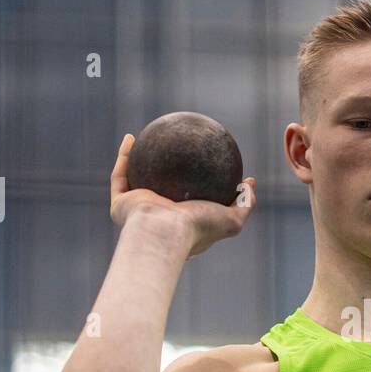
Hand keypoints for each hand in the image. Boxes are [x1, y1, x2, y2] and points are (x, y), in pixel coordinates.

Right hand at [108, 132, 256, 256]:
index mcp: (182, 226)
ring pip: (136, 180)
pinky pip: (120, 175)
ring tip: (147, 136)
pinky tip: (131, 137)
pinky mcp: (121, 205)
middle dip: (166, 171)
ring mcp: (138, 212)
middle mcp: (159, 219)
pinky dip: (124, 156)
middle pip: (162, 189)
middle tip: (176, 147)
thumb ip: (244, 205)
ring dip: (139, 160)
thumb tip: (250, 185)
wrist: (163, 234)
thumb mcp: (231, 220)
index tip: (207, 163)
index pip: (191, 204)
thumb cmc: (197, 228)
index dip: (198, 185)